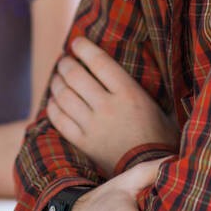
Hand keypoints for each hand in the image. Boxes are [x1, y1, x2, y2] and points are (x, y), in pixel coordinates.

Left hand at [46, 36, 179, 175]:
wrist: (150, 168)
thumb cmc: (157, 133)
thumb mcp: (153, 103)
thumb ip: (134, 84)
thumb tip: (119, 63)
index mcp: (129, 93)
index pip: (99, 62)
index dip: (84, 48)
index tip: (76, 42)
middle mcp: (108, 107)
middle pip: (76, 76)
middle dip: (65, 64)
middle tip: (64, 60)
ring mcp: (93, 126)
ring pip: (64, 96)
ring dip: (56, 82)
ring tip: (57, 77)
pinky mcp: (84, 143)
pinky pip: (59, 121)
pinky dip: (53, 107)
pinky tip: (54, 100)